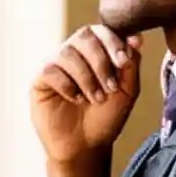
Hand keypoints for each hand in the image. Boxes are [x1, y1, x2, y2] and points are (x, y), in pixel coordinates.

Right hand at [31, 25, 142, 163]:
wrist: (86, 146)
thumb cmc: (106, 118)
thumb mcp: (127, 91)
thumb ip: (131, 64)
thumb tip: (135, 38)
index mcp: (96, 51)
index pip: (102, 30)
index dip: (113, 41)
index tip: (124, 61)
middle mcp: (75, 53)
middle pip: (84, 36)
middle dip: (101, 61)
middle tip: (110, 87)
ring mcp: (56, 64)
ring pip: (67, 53)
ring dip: (86, 78)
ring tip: (95, 99)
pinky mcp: (40, 80)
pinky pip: (51, 69)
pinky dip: (67, 85)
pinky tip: (76, 99)